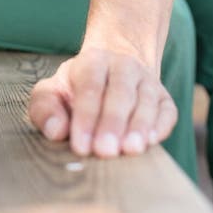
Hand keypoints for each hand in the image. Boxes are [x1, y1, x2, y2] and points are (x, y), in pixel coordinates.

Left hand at [28, 45, 177, 157]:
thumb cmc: (76, 88)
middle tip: (105, 151)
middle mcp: (124, 66)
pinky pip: (167, 111)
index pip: (90, 87)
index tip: (80, 146)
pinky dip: (161, 125)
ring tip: (130, 150)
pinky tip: (151, 141)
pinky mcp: (164, 99)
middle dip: (112, 123)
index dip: (85, 116)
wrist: (115, 66)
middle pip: (120, 93)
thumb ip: (45, 108)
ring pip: (146, 101)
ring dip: (139, 126)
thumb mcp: (53, 91)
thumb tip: (55, 131)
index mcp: (93, 61)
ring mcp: (147, 81)